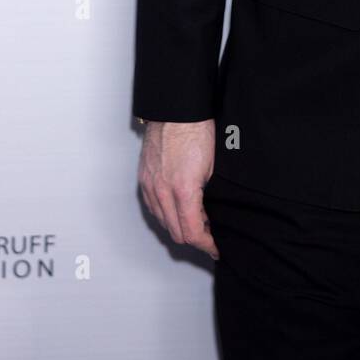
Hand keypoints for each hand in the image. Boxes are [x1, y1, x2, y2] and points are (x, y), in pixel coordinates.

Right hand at [138, 119, 218, 257]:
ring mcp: (150, 186)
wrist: (175, 111)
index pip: (191, 232)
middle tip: (210, 234)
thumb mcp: (212, 168)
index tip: (215, 247)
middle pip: (176, 233)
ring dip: (179, 226)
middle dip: (194, 238)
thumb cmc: (197, 132)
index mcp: (183, 190)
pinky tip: (178, 207)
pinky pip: (153, 208)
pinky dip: (165, 214)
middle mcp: (162, 191)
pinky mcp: (144, 179)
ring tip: (196, 219)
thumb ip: (208, 197)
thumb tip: (208, 217)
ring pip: (162, 223)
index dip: (206, 244)